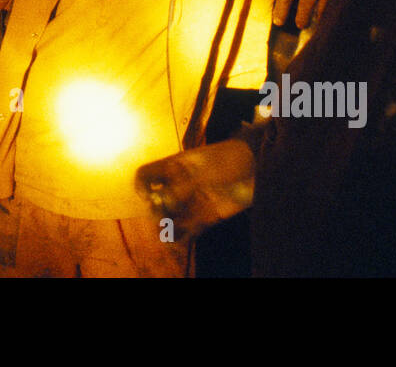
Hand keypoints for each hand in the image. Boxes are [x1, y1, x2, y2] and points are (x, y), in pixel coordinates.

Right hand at [135, 139, 256, 238]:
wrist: (255, 166)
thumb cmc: (227, 159)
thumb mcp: (202, 169)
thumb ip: (183, 186)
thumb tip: (164, 202)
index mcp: (173, 166)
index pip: (145, 175)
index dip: (140, 186)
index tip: (147, 194)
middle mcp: (179, 185)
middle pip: (154, 201)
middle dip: (154, 209)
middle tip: (162, 211)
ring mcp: (192, 201)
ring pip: (169, 219)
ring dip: (163, 226)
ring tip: (167, 228)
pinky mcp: (206, 217)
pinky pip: (187, 231)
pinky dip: (180, 236)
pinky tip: (179, 237)